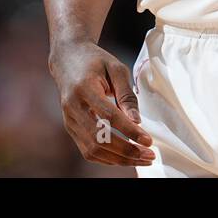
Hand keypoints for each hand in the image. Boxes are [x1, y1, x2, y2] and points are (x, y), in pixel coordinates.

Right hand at [49, 41, 155, 166]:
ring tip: (142, 158)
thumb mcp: (116, 69)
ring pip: (92, 150)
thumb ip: (126, 95)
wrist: (68, 59)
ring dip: (119, 159)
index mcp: (84, 88)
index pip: (108, 115)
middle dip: (126, 151)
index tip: (148, 140)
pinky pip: (88, 151)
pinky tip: (126, 157)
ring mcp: (69, 120)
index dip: (129, 130)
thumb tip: (137, 122)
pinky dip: (108, 158)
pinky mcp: (70, 128)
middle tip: (149, 154)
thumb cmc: (96, 61)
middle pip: (99, 139)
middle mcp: (72, 107)